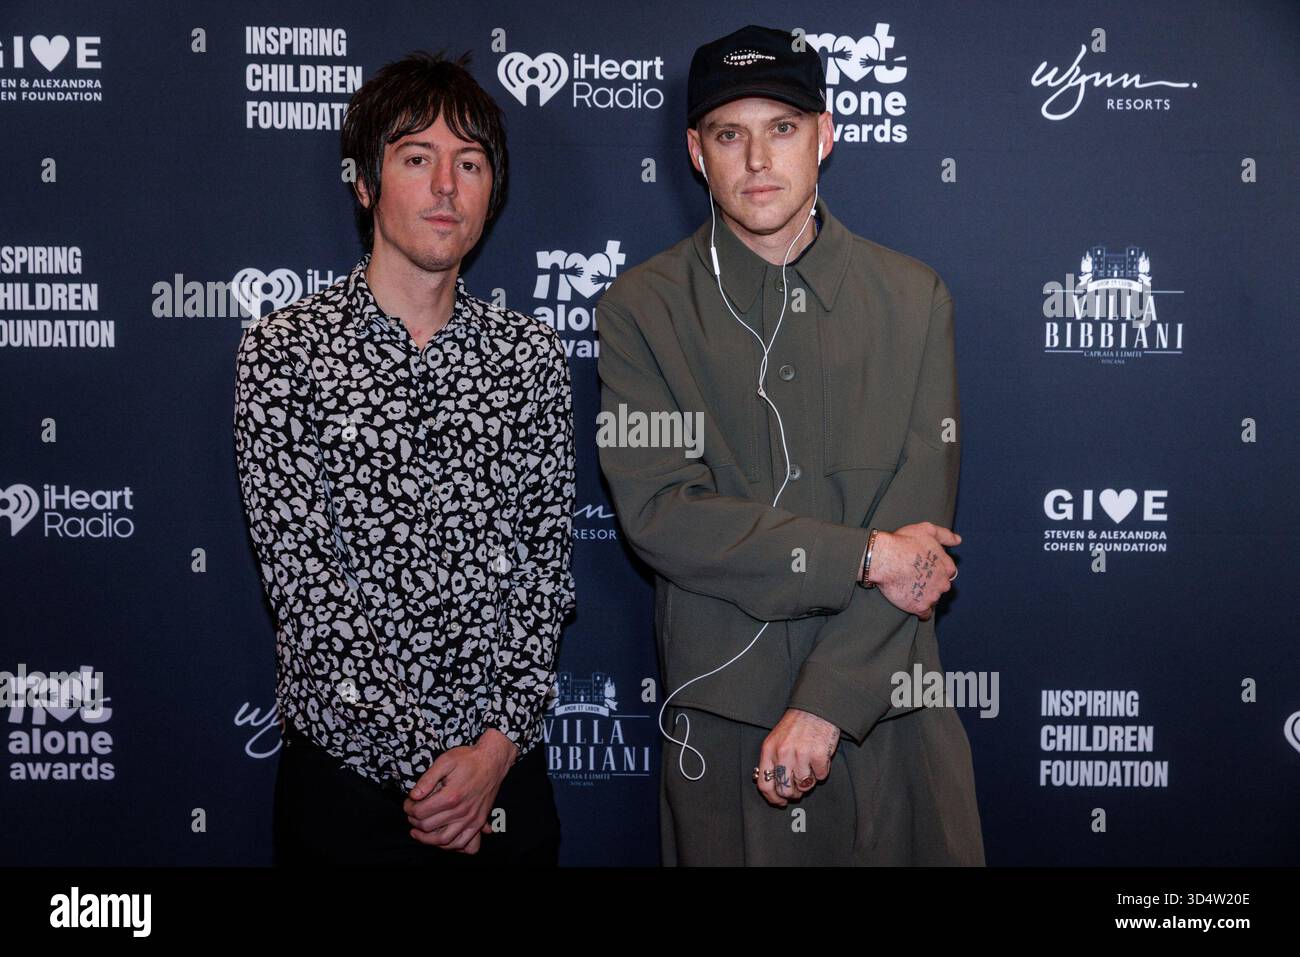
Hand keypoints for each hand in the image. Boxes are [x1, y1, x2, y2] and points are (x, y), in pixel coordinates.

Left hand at [403, 729, 516, 853]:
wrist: (492, 761)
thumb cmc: (469, 759)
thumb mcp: (445, 761)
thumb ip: (427, 779)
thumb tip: (414, 795)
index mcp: (450, 796)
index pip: (420, 812)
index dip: (409, 808)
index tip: (408, 803)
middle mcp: (461, 811)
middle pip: (428, 826)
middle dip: (414, 822)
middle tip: (412, 814)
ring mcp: (471, 819)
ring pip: (444, 840)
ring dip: (427, 839)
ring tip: (419, 832)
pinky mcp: (478, 822)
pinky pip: (463, 843)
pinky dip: (450, 846)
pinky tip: (440, 839)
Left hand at [755, 709, 839, 807]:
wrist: (816, 708)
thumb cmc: (796, 725)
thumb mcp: (776, 739)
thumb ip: (772, 760)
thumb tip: (772, 786)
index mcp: (769, 750)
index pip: (765, 784)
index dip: (773, 798)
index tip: (780, 802)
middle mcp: (783, 753)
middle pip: (785, 790)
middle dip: (793, 793)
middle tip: (799, 787)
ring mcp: (801, 755)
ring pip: (804, 785)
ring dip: (809, 780)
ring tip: (810, 765)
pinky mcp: (818, 755)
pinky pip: (821, 777)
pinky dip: (821, 771)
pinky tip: (819, 758)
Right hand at [866, 522, 959, 620]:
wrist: (884, 559)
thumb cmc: (904, 542)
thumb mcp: (927, 530)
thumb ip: (945, 535)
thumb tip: (958, 540)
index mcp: (947, 566)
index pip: (948, 572)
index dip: (936, 569)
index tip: (925, 567)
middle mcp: (943, 583)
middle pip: (941, 587)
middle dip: (932, 583)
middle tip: (916, 577)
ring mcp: (932, 596)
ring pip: (933, 599)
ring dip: (925, 596)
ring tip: (909, 587)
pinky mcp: (919, 607)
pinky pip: (925, 614)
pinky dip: (920, 610)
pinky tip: (912, 603)